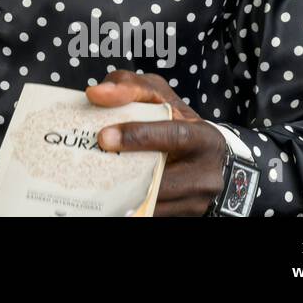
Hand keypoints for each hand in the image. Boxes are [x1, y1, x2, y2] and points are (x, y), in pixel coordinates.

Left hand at [88, 70, 228, 215]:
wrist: (211, 160)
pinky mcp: (185, 215)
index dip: (139, 136)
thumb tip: (96, 94)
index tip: (104, 137)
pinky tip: (108, 199)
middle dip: (124, 173)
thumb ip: (131, 88)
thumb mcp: (160, 97)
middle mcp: (205, 173)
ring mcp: (196, 200)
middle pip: (161, 179)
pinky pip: (153, 212)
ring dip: (123, 195)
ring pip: (154, 202)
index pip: (174, 135)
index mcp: (203, 137)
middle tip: (92, 165)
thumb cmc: (178, 121)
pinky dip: (130, 206)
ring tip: (92, 185)